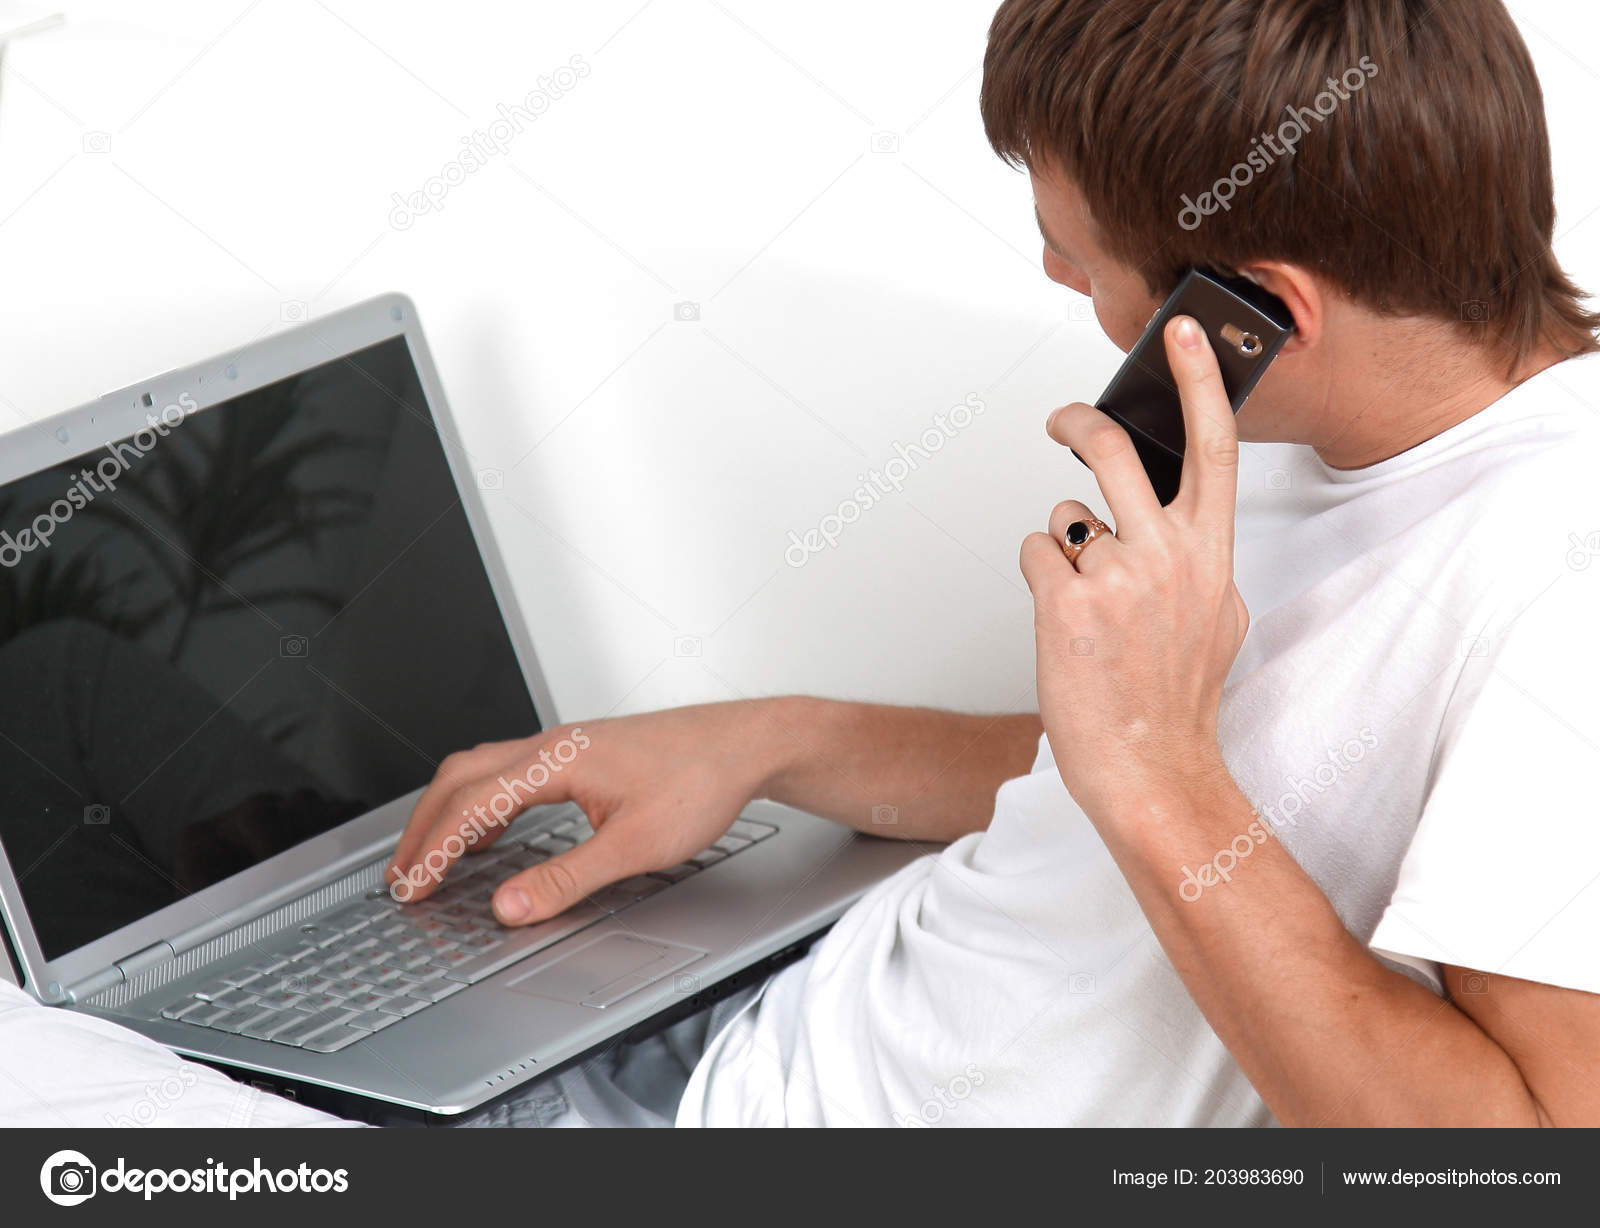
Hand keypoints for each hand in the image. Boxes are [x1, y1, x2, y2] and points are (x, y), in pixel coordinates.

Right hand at [387, 704, 775, 924]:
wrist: (745, 744)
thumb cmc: (702, 781)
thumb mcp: (635, 845)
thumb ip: (568, 878)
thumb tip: (512, 906)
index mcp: (557, 759)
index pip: (471, 805)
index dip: (433, 851)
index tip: (410, 887)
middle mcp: (554, 743)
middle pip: (461, 777)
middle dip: (424, 828)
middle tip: (402, 875)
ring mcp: (567, 743)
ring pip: (483, 770)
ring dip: (451, 812)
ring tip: (432, 857)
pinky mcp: (582, 751)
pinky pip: (511, 772)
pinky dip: (484, 803)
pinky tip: (492, 833)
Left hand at [1020, 316, 1248, 821]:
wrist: (1151, 769)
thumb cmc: (1177, 699)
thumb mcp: (1216, 617)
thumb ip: (1196, 558)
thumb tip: (1171, 520)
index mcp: (1212, 555)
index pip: (1213, 446)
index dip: (1198, 379)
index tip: (1183, 331)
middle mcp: (1168, 555)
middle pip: (1112, 451)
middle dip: (1080, 421)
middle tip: (1064, 417)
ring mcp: (1115, 578)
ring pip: (1064, 512)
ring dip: (1064, 541)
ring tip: (1085, 602)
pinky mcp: (1065, 604)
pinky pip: (1036, 553)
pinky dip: (1041, 577)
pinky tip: (1063, 621)